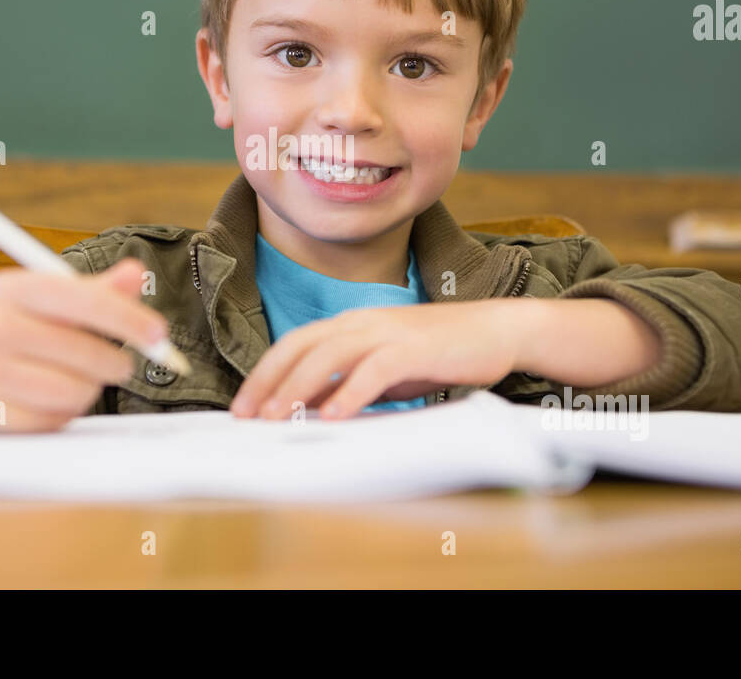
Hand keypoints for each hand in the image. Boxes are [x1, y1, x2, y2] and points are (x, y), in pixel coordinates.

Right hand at [0, 258, 166, 437]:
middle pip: (88, 353)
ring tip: (70, 380)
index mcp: (10, 287)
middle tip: (113, 364)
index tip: (159, 335)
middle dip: (112, 363)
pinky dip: (59, 415)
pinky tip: (43, 400)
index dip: (129, 319)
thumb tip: (137, 274)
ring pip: (74, 392)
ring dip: (85, 392)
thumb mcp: (27, 296)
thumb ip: (86, 291)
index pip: (84, 301)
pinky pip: (48, 421)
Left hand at [229, 299, 536, 420]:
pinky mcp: (413, 348)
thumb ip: (349, 383)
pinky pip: (373, 370)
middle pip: (301, 347)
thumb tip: (310, 409)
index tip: (243, 407)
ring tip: (276, 418)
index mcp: (351, 324)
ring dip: (298, 387)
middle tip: (246, 416)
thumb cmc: (440, 353)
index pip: (295, 344)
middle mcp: (362, 322)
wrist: (497, 330)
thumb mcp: (386, 370)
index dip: (265, 373)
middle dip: (268, 381)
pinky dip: (349, 393)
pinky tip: (333, 416)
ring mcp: (387, 332)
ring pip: (328, 355)